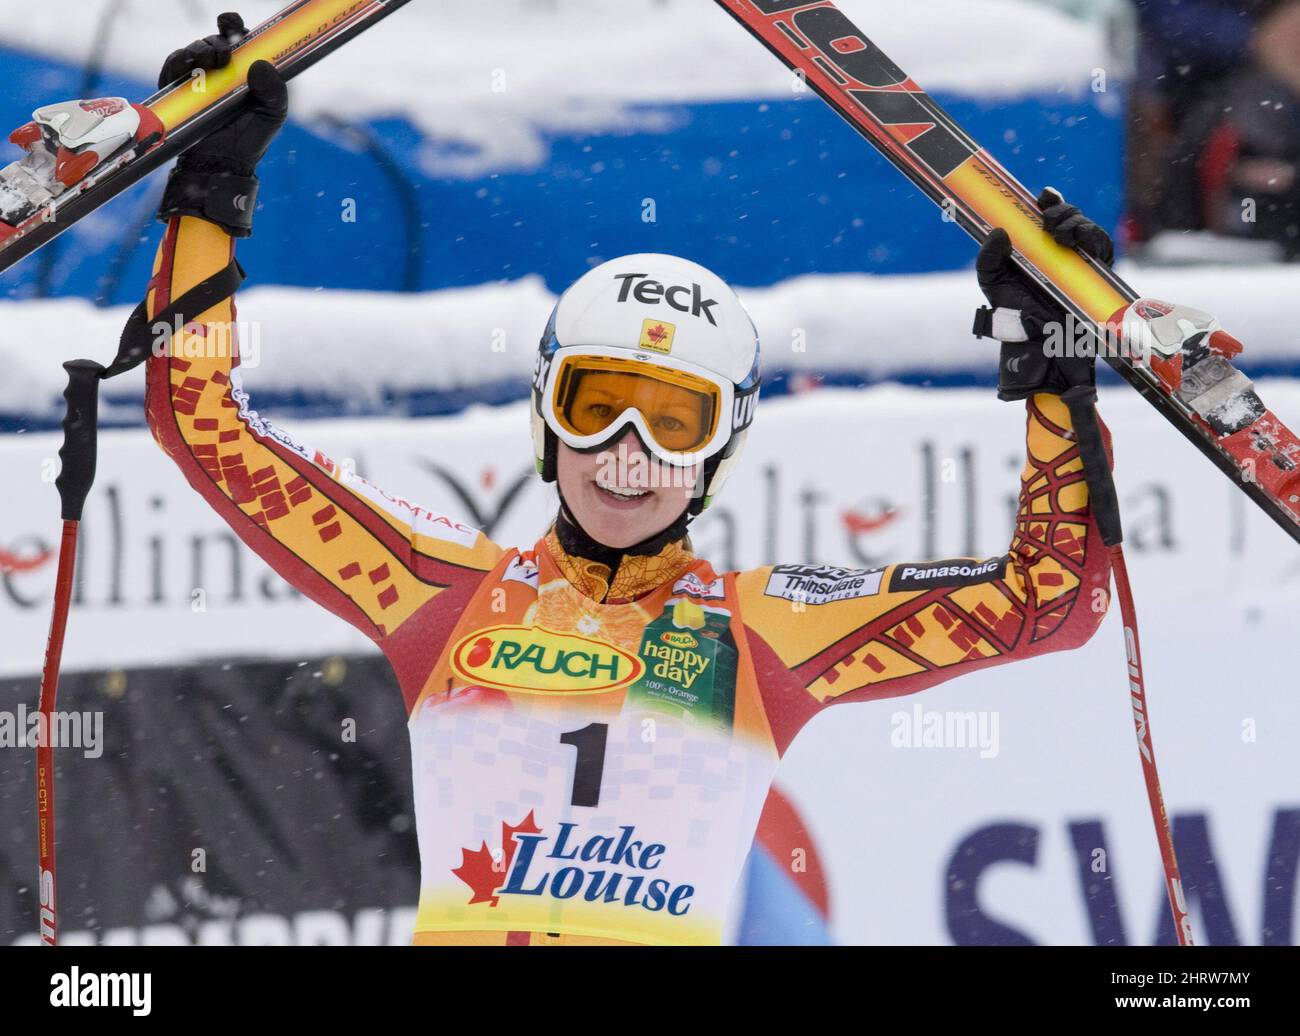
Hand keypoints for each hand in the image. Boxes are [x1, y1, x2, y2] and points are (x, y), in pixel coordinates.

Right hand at [161, 13, 287, 177]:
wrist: (223, 162)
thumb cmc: (251, 137)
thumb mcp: (273, 113)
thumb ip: (275, 90)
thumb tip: (260, 65)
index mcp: (244, 69)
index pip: (238, 37)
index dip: (233, 25)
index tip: (232, 25)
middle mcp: (221, 68)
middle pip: (215, 40)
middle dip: (217, 42)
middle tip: (223, 55)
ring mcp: (198, 76)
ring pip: (195, 49)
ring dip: (200, 50)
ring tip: (209, 62)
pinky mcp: (178, 86)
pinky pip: (174, 64)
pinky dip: (178, 61)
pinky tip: (187, 66)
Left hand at [973, 189, 1113, 398]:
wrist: (1039, 346)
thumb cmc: (1014, 317)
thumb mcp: (993, 284)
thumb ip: (988, 259)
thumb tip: (999, 232)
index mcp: (1035, 249)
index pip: (1046, 216)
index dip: (1049, 201)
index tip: (1043, 196)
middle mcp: (1059, 252)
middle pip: (1069, 216)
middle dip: (1062, 210)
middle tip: (1048, 221)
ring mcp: (1079, 263)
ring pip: (1087, 228)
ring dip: (1076, 221)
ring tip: (1061, 233)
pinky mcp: (1096, 275)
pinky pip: (1102, 247)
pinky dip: (1093, 236)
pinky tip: (1078, 239)